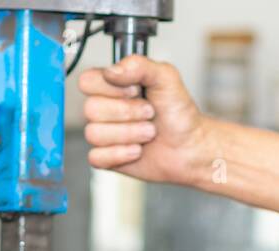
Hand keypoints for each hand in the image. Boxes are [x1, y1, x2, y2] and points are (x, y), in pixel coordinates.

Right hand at [78, 55, 213, 184]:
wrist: (191, 145)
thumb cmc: (179, 113)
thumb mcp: (166, 77)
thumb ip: (139, 65)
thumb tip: (111, 71)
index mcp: (112, 86)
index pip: (87, 82)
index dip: (110, 88)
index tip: (135, 90)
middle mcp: (105, 109)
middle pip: (91, 109)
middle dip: (127, 113)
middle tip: (149, 114)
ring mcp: (105, 134)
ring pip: (94, 134)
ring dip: (129, 134)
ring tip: (148, 133)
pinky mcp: (107, 157)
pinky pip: (96, 157)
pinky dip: (120, 154)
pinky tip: (138, 150)